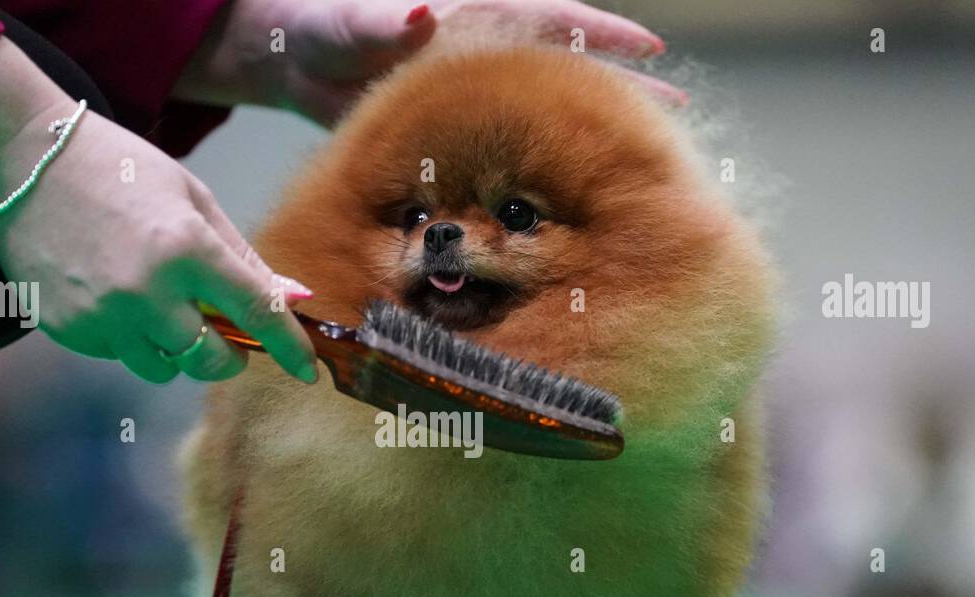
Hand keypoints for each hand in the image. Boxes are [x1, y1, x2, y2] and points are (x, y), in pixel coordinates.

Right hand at [0, 106, 317, 383]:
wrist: (21, 162)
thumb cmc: (118, 169)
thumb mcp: (192, 199)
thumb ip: (242, 257)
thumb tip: (292, 298)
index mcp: (187, 249)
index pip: (256, 314)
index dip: (289, 348)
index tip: (308, 371)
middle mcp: (147, 292)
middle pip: (210, 361)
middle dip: (228, 357)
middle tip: (227, 339)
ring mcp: (103, 316)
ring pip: (164, 370)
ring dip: (178, 352)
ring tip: (164, 310)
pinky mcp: (70, 330)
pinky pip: (120, 356)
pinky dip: (132, 339)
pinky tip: (116, 297)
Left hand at [173, 0, 683, 126]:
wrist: (297, 61)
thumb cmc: (322, 26)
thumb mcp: (347, 20)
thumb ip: (381, 19)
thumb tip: (425, 9)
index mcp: (476, 18)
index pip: (553, 17)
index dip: (602, 34)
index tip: (652, 51)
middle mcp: (490, 56)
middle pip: (568, 71)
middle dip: (620, 92)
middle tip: (677, 120)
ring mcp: (480, 99)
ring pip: (547, 115)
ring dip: (590, 135)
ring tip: (643, 159)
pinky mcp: (461, 137)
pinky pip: (510, 152)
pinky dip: (537, 171)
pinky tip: (563, 200)